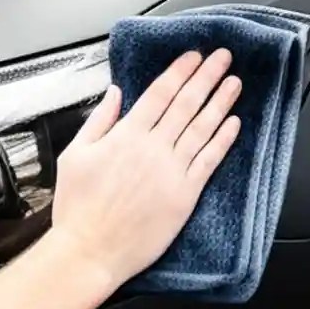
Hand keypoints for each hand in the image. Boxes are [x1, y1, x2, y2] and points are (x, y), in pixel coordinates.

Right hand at [47, 49, 242, 288]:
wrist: (90, 251)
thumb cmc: (79, 209)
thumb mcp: (75, 155)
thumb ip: (98, 120)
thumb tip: (114, 93)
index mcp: (126, 136)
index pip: (160, 93)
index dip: (180, 72)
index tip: (194, 56)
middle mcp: (153, 148)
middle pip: (186, 104)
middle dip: (207, 77)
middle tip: (223, 58)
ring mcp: (172, 170)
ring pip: (202, 127)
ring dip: (221, 102)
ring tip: (234, 82)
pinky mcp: (185, 194)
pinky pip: (209, 160)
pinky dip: (223, 140)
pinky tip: (234, 123)